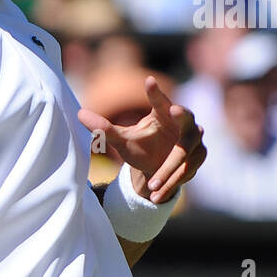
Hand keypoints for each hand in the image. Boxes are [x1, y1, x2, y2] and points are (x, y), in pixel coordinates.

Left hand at [78, 75, 206, 203]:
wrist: (155, 172)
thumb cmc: (140, 148)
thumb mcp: (120, 140)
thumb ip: (104, 128)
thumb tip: (79, 114)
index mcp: (163, 114)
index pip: (160, 101)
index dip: (155, 92)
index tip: (148, 81)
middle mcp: (183, 124)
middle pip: (186, 118)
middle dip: (182, 114)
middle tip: (174, 108)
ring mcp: (194, 142)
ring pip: (184, 153)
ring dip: (169, 169)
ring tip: (152, 184)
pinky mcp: (197, 160)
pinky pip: (187, 171)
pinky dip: (171, 182)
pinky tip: (156, 194)